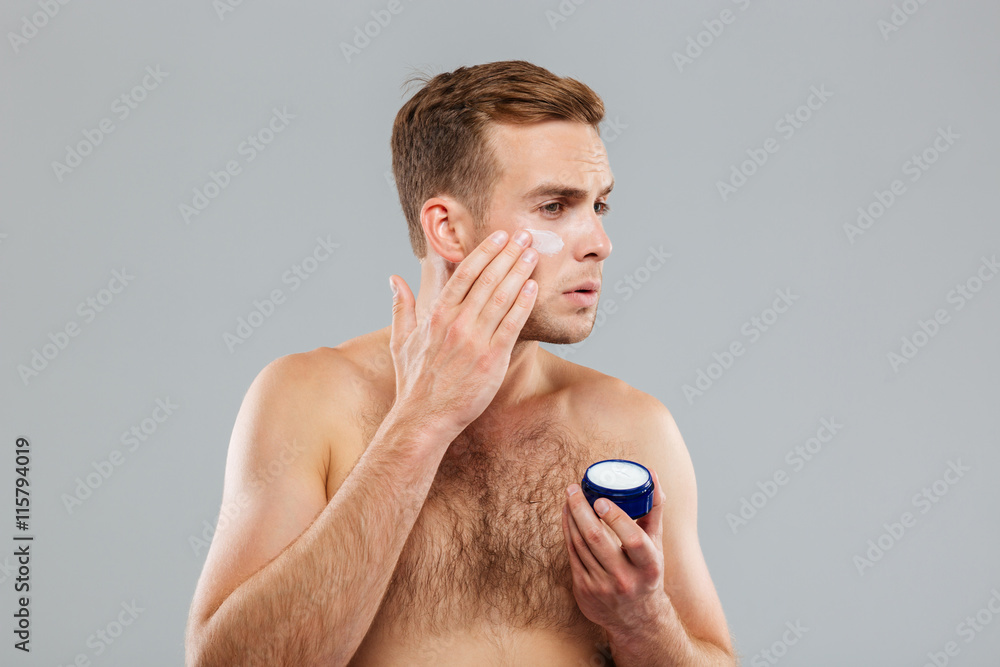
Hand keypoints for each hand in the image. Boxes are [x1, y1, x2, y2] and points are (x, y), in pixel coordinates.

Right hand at [387, 229, 538, 439]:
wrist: (423, 419)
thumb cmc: (414, 382)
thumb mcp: (400, 341)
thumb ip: (401, 307)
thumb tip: (394, 279)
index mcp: (436, 315)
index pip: (464, 273)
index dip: (485, 251)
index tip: (500, 236)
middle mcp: (455, 323)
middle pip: (487, 279)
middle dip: (508, 254)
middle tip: (525, 235)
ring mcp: (474, 341)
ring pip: (501, 298)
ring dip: (519, 272)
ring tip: (532, 254)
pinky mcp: (491, 360)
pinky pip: (511, 326)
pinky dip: (523, 304)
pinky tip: (534, 287)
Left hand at [562, 468, 669, 632]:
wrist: (636, 620)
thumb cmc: (646, 572)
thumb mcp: (656, 546)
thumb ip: (654, 510)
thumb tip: (651, 474)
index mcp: (648, 566)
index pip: (633, 539)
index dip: (615, 518)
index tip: (600, 499)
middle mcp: (626, 579)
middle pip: (597, 539)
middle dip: (581, 510)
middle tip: (573, 489)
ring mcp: (602, 587)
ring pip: (580, 545)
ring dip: (571, 518)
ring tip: (569, 498)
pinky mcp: (584, 590)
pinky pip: (572, 555)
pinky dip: (567, 532)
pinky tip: (566, 517)